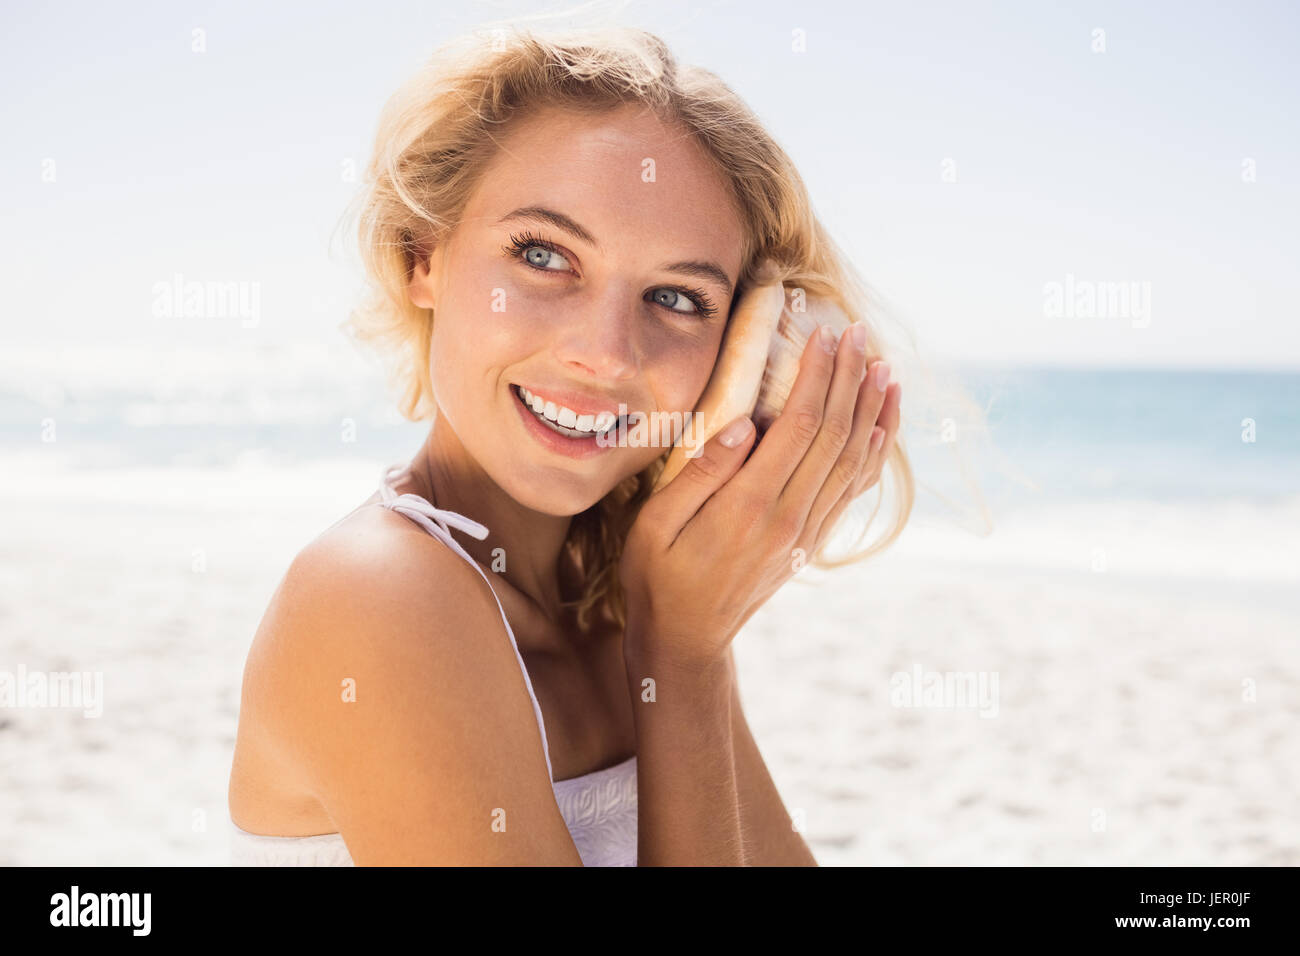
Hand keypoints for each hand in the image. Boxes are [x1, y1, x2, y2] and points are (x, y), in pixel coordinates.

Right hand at [619, 322, 900, 669]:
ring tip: (882, 368)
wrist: (685, 639)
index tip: (822, 333)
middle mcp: (789, 518)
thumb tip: (740, 426)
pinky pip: (852, 490)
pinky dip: (873, 454)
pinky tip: (881, 427)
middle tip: (857, 333)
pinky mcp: (810, 542)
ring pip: (855, 461)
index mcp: (749, 506)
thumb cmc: (657, 576)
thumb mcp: (656, 525)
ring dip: (872, 411)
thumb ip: (699, 474)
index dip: (816, 375)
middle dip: (849, 378)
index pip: (799, 426)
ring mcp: (805, 532)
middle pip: (835, 435)